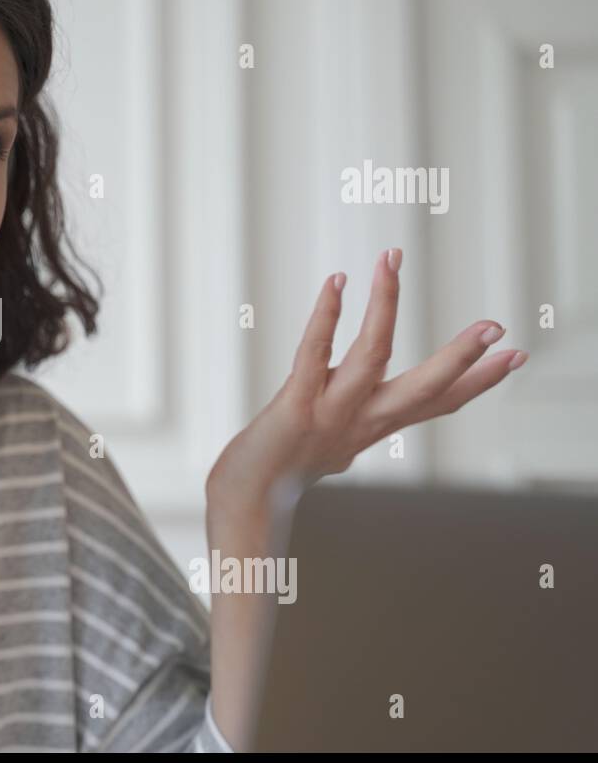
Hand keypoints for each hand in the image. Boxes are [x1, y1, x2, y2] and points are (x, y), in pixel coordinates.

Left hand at [206, 247, 526, 519]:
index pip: (439, 402)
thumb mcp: (333, 447)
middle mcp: (360, 420)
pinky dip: (327, 316)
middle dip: (461, 357)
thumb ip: (354, 426)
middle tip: (497, 326)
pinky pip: (314, 353)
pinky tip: (337, 282)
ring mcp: (329, 412)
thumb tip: (370, 420)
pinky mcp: (294, 406)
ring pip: (371, 357)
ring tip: (392, 262)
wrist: (245, 500)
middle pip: (424, 388)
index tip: (517, 355)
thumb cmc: (283, 468)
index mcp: (375, 426)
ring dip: (384, 308)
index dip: (479, 381)